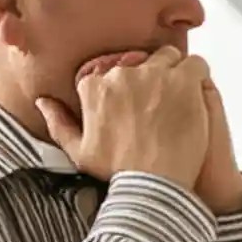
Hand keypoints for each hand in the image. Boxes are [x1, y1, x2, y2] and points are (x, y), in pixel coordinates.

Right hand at [69, 48, 241, 214]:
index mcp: (94, 86)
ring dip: (177, 74)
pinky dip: (198, 75)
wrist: (153, 184)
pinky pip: (195, 64)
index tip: (140, 101)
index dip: (130, 84)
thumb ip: (59, 122)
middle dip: (153, 76)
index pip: (114, 69)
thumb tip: (43, 102)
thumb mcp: (78, 151)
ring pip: (170, 57)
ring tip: (182, 98)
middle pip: (142, 60)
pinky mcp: (182, 80)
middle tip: (164, 101)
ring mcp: (153, 74)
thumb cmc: (119, 172)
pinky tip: (197, 95)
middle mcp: (121, 74)